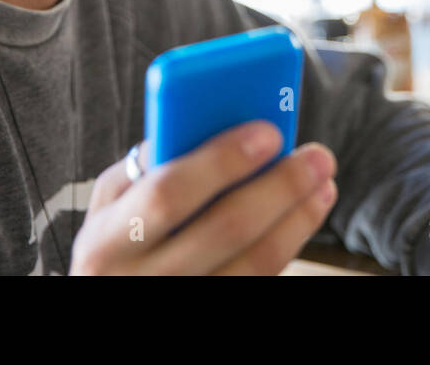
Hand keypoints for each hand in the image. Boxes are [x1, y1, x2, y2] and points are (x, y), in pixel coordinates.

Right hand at [69, 121, 337, 274]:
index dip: (220, 161)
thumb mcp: (112, 202)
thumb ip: (150, 164)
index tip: (267, 131)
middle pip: (225, 229)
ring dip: (298, 215)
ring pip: (254, 261)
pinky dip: (292, 239)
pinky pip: (260, 277)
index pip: (168, 194)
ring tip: (322, 179)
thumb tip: (210, 119)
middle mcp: (141, 280)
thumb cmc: (118, 236)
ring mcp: (182, 299)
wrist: (114, 297)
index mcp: (107, 240)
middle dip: (279, 185)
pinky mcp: (211, 309)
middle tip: (316, 155)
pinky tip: (307, 210)